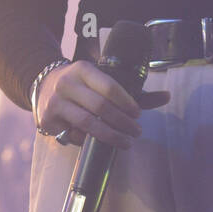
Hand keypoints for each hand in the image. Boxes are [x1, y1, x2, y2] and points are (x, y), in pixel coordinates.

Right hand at [36, 59, 169, 148]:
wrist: (44, 86)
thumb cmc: (84, 86)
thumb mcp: (103, 81)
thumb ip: (135, 91)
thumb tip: (167, 96)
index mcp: (83, 69)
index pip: (109, 86)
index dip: (127, 102)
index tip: (138, 113)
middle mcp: (66, 83)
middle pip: (100, 107)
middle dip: (122, 122)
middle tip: (137, 131)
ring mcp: (55, 102)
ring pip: (87, 124)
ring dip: (110, 136)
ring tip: (126, 142)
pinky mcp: (47, 120)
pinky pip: (74, 135)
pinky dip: (89, 140)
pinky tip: (99, 142)